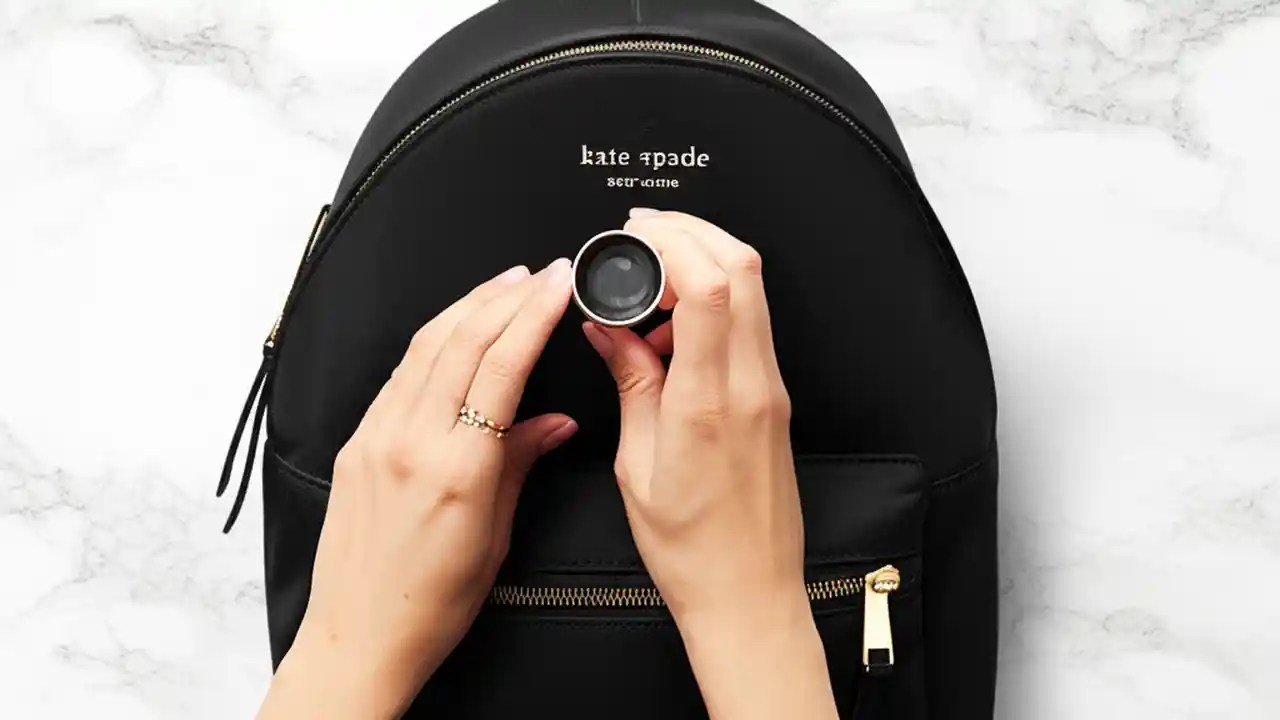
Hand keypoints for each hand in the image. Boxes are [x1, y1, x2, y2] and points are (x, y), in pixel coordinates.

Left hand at [259, 260, 577, 719]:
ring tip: (503, 283)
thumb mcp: (496, 534)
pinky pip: (399, 373)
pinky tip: (454, 327)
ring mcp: (377, 436)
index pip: (502, 365)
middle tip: (539, 272)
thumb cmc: (431, 602)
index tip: (557, 284)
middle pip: (463, 340)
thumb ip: (521, 462)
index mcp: (457, 467)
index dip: (534, 314)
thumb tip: (553, 422)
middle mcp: (411, 441)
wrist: (359, 635)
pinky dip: (434, 338)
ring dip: (469, 305)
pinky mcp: (357, 441)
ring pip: (426, 346)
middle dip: (507, 295)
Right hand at [582, 210, 837, 719]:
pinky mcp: (774, 399)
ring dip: (704, 265)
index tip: (638, 230)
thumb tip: (608, 330)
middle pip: (743, 268)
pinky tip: (676, 332)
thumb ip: (629, 382)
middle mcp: (751, 386)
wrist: (749, 594)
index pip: (711, 285)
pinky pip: (750, 327)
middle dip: (692, 231)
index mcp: (709, 401)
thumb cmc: (693, 549)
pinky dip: (716, 305)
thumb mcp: (637, 465)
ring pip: (752, 292)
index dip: (675, 240)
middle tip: (644, 232)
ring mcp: (770, 390)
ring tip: (652, 291)